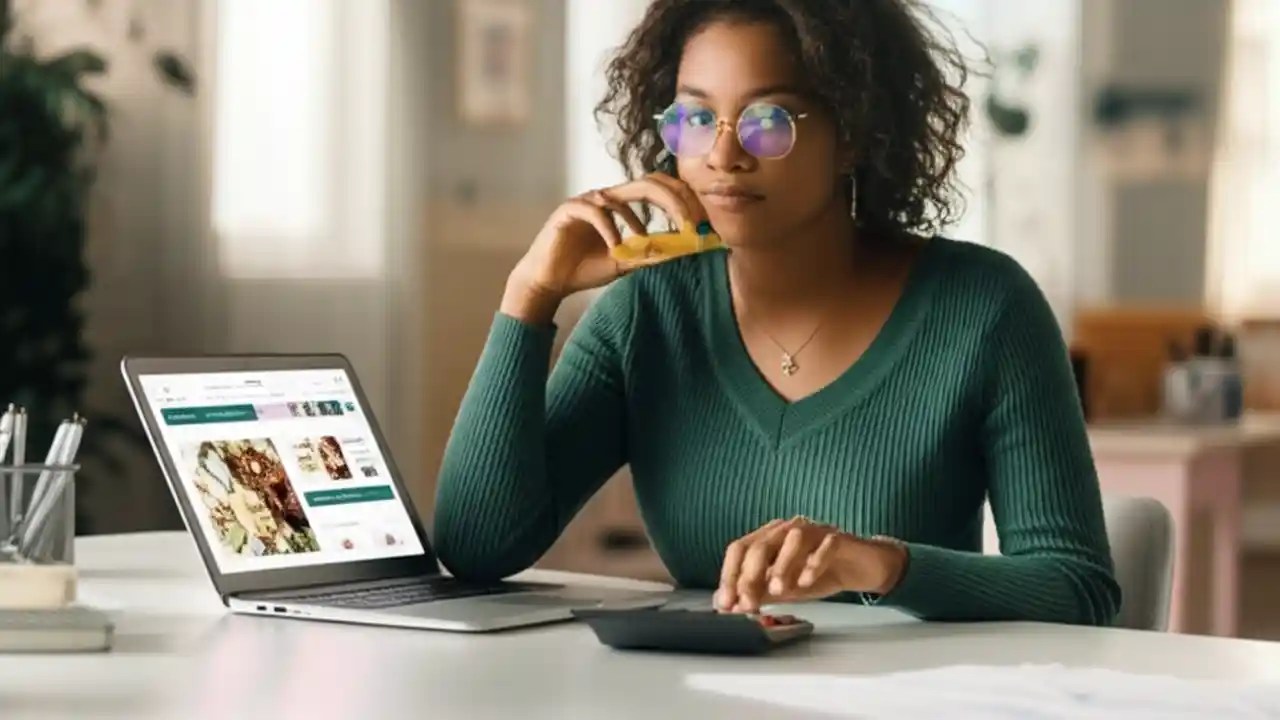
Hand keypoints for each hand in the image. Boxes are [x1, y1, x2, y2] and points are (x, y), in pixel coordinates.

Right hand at [503, 173, 706, 321]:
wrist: (549, 281)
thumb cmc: (584, 269)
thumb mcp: (625, 263)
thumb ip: (651, 254)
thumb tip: (686, 250)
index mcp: (621, 205)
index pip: (659, 190)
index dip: (681, 202)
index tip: (699, 225)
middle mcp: (606, 198)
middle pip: (647, 183)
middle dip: (672, 202)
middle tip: (688, 225)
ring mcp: (587, 201)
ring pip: (621, 196)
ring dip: (637, 221)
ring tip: (643, 245)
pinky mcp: (568, 210)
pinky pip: (595, 212)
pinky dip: (610, 229)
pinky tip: (614, 248)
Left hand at [714, 516, 908, 613]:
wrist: (860, 567)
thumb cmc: (818, 574)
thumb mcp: (784, 589)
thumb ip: (760, 593)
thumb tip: (731, 606)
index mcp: (769, 537)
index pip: (740, 549)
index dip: (730, 575)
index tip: (726, 603)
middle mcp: (788, 529)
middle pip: (762, 544)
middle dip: (750, 575)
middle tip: (748, 604)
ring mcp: (814, 531)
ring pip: (793, 539)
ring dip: (782, 565)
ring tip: (777, 591)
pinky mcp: (838, 538)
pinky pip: (826, 545)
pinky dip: (814, 562)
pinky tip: (807, 582)